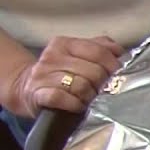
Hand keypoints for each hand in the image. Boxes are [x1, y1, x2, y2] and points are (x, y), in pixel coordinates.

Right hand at [4, 35, 123, 118]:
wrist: (28, 88)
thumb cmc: (62, 75)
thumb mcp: (79, 56)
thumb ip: (100, 49)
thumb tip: (122, 53)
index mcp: (65, 43)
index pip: (100, 51)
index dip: (114, 66)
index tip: (118, 76)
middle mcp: (53, 56)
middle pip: (94, 71)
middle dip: (103, 85)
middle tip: (103, 91)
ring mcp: (43, 74)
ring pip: (82, 85)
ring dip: (91, 96)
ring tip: (89, 99)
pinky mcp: (38, 93)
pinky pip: (63, 98)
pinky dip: (75, 104)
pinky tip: (78, 106)